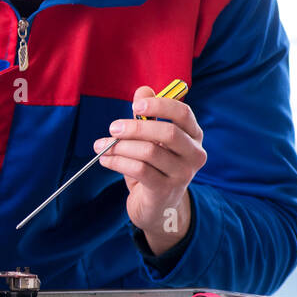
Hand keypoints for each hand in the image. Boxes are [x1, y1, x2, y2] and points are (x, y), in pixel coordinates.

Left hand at [92, 86, 206, 255]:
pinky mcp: (166, 190)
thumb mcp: (150, 138)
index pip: (183, 113)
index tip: (135, 106)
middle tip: (112, 128)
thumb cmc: (154, 166)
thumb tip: (143, 91)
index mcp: (193, 135)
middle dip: (136, 128)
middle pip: (167, 133)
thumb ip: (148, 115)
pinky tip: (105, 160)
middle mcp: (194, 154)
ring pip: (149, 152)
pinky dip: (117, 162)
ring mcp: (183, 174)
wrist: (157, 206)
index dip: (160, 106)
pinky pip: (140, 170)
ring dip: (120, 147)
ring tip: (102, 146)